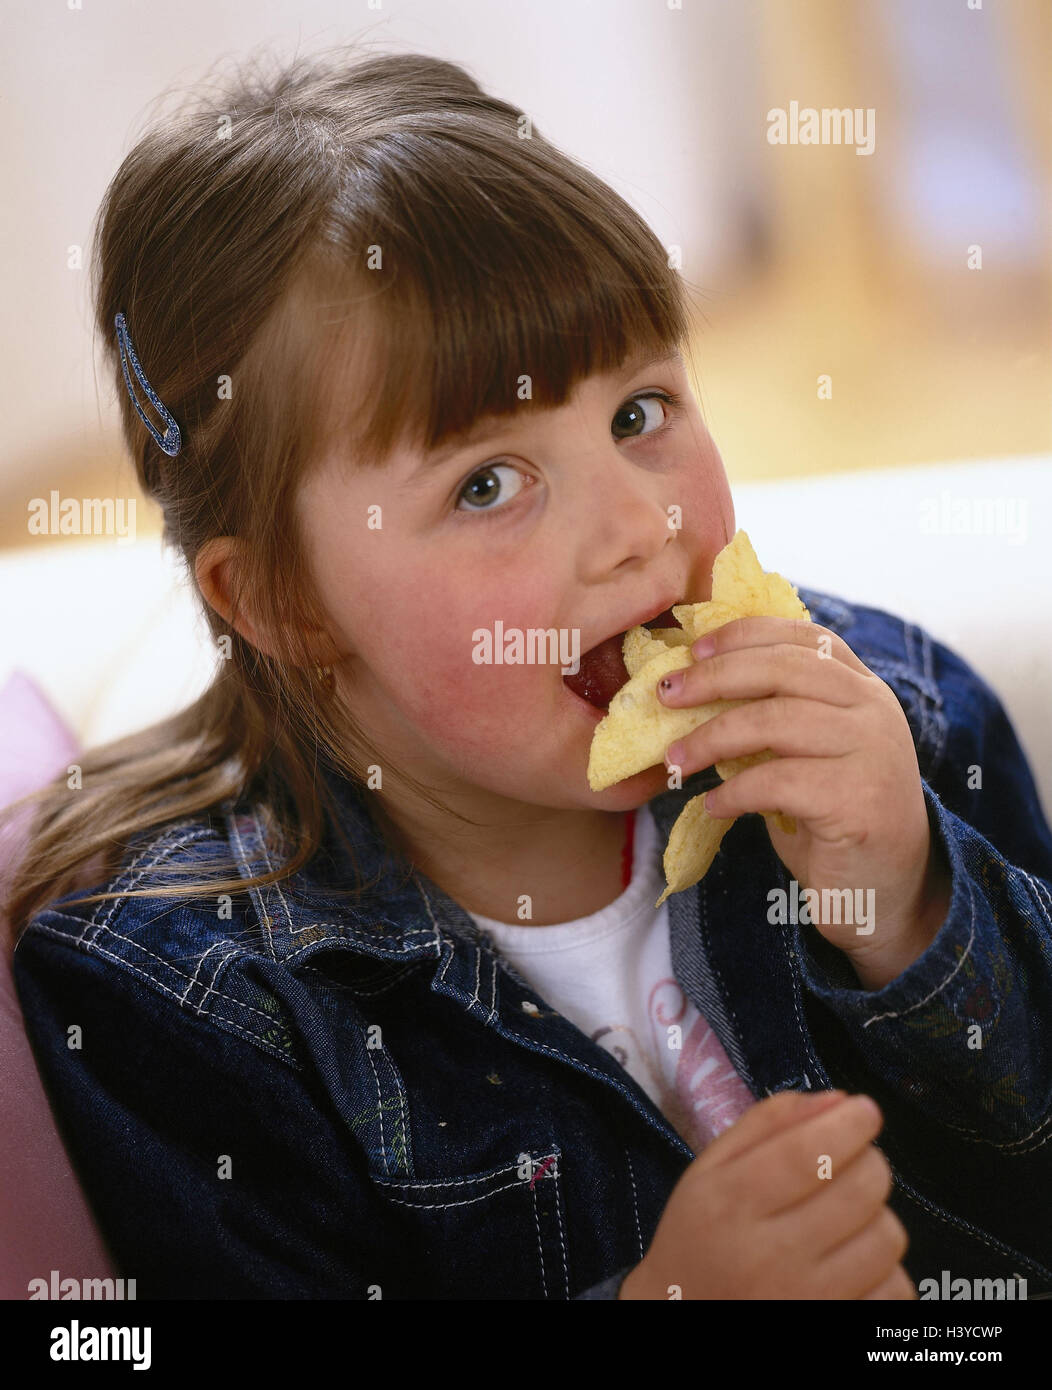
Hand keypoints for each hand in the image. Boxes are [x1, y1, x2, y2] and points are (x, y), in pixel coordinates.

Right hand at [618, 1089, 915, 1299]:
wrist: (682, 1316)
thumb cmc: (698, 1237)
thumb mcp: (710, 1170)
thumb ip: (766, 1124)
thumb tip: (838, 1100)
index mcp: (730, 1203)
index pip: (808, 1154)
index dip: (848, 1125)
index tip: (864, 1110)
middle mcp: (769, 1256)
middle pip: (859, 1190)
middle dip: (869, 1161)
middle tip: (854, 1161)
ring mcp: (806, 1302)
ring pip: (885, 1238)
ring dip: (877, 1214)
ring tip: (849, 1215)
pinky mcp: (835, 1328)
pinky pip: (896, 1289)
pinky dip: (885, 1267)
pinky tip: (854, 1261)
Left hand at [658, 617, 951, 989]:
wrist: (884, 891)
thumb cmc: (831, 817)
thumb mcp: (805, 753)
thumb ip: (772, 715)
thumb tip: (691, 689)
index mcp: (863, 689)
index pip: (805, 637)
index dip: (745, 635)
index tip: (694, 649)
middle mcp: (875, 710)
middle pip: (784, 668)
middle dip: (715, 677)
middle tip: (666, 694)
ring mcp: (873, 752)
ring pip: (774, 721)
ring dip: (711, 738)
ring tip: (676, 759)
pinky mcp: (858, 800)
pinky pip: (777, 781)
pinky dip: (734, 792)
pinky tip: (713, 806)